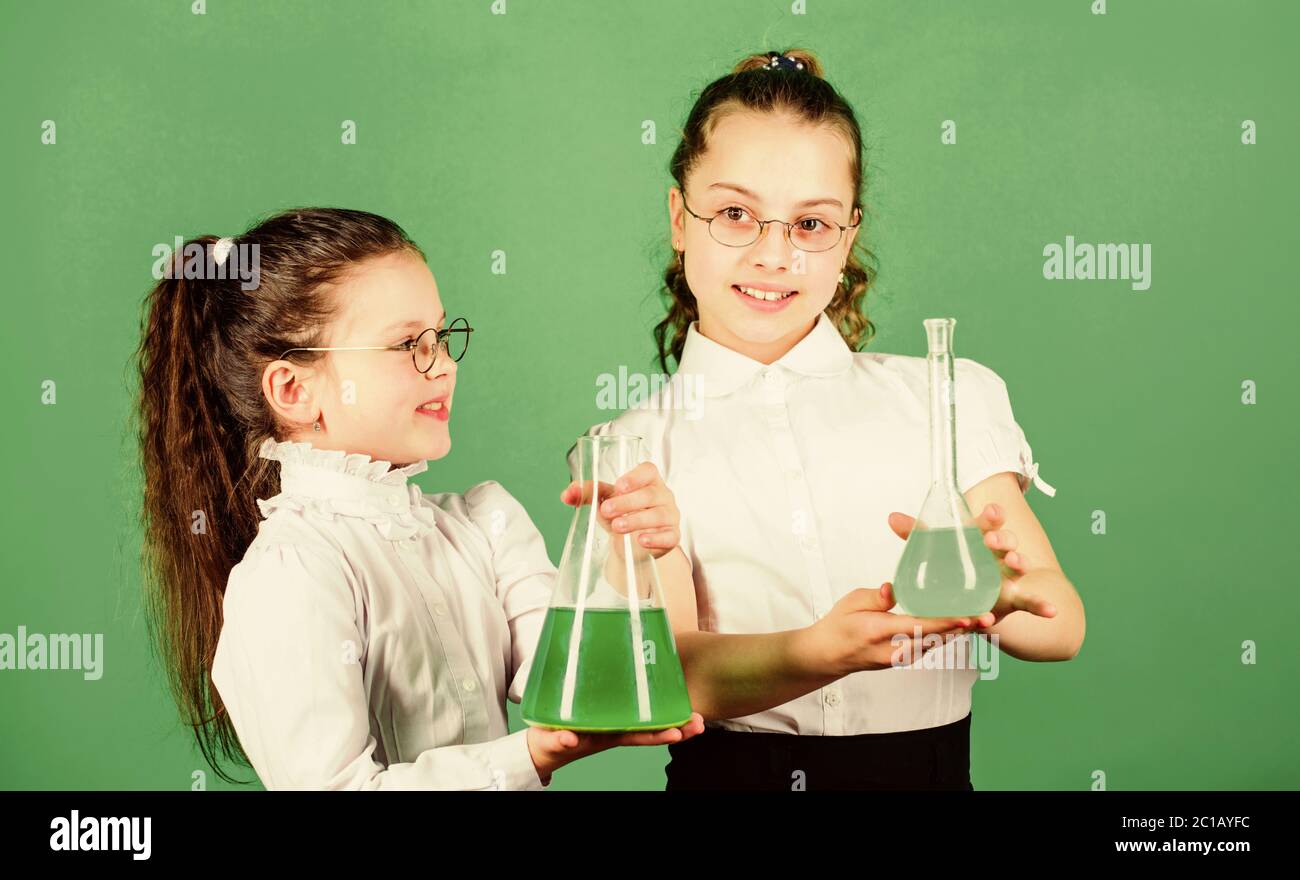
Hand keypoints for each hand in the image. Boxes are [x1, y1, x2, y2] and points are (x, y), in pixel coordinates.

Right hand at [526, 712, 705, 783]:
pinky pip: (633, 704)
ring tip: (694, 715)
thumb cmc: (551, 740)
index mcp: (606, 735)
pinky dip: (652, 702)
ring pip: (647, 718)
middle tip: (699, 722)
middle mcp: (615, 727)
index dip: (659, 734)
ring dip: (670, 716)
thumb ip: (561, 740)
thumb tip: (569, 740)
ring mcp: (613, 718)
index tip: (680, 732)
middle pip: (650, 728)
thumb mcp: (553, 741)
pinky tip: (667, 693)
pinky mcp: (606, 706)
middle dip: (676, 727)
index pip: (638, 735)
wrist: (543, 743)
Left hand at [559, 461, 680, 558]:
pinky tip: (641, 541)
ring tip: (617, 527)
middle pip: (651, 494)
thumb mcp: (605, 500)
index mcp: (648, 481)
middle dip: (628, 502)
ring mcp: (670, 516)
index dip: (635, 476)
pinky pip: (669, 536)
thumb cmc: (623, 512)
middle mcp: (663, 496)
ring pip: (659, 515)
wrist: (634, 543)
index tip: (618, 486)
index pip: (649, 471)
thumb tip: (567, 493)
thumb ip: (587, 493)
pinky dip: (656, 538)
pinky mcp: (672, 537)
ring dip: (637, 520)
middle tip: (606, 511)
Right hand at [812, 583, 978, 675]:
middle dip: (962, 628)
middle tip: (988, 616)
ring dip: (958, 633)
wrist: (828, 655)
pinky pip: (929, 647)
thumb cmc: (838, 625)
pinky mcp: (904, 659)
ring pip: (936, 645)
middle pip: (935, 639)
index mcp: (879, 632)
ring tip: (982, 619)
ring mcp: (900, 659)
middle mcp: (894, 650)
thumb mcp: (851, 602)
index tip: (968, 616)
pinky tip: (961, 625)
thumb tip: (894, 588)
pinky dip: (946, 636)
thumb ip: (876, 596)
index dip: (946, 622)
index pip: (918, 626)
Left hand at [887, 503, 1056, 630]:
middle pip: (1003, 541)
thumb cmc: (959, 568)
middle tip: (993, 540)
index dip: (990, 517)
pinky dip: (1042, 606)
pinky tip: (1052, 611)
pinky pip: (1031, 601)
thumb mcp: (937, 551)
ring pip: (1017, 564)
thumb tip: (892, 517)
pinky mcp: (1015, 598)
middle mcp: (996, 555)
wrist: (980, 598)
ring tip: (1016, 561)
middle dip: (1001, 538)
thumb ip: (918, 535)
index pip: (985, 524)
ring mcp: (1008, 576)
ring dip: (1018, 561)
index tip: (992, 511)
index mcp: (978, 540)